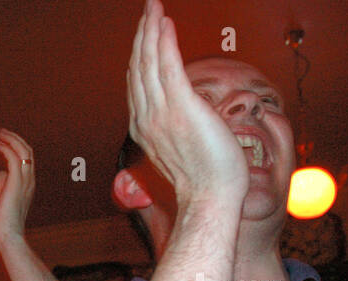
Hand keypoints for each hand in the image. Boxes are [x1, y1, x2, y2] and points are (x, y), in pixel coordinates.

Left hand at [0, 129, 35, 247]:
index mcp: (28, 184)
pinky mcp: (16, 183)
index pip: (27, 160)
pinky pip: (14, 159)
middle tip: (2, 133)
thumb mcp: (4, 197)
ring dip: (11, 140)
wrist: (6, 235)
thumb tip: (1, 172)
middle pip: (28, 152)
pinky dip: (6, 149)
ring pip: (23, 152)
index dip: (15, 148)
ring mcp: (25, 182)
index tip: (2, 142)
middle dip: (15, 140)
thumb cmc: (3, 221)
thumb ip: (4, 184)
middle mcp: (30, 181)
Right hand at [126, 0, 245, 205]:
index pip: (137, 84)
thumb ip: (177, 126)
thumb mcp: (183, 148)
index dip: (139, 56)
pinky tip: (165, 23)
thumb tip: (186, 112)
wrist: (210, 196)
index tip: (145, 35)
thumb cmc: (205, 179)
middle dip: (141, 36)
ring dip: (150, 30)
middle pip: (138, 68)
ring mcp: (161, 113)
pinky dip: (164, 41)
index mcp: (144, 128)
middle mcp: (146, 118)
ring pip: (149, 62)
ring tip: (153, 8)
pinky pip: (168, 66)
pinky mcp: (181, 106)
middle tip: (147, 9)